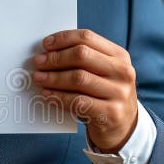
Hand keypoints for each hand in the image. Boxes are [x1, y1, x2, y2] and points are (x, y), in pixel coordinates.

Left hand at [32, 29, 137, 152]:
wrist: (124, 126)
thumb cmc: (105, 95)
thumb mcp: (103, 73)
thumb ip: (84, 60)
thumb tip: (48, 52)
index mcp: (119, 56)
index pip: (87, 38)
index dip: (63, 39)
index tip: (46, 44)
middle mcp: (122, 72)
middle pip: (82, 55)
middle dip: (55, 58)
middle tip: (38, 62)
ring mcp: (119, 93)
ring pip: (78, 78)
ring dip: (53, 77)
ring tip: (39, 78)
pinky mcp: (110, 112)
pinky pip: (78, 101)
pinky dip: (58, 96)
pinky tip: (47, 94)